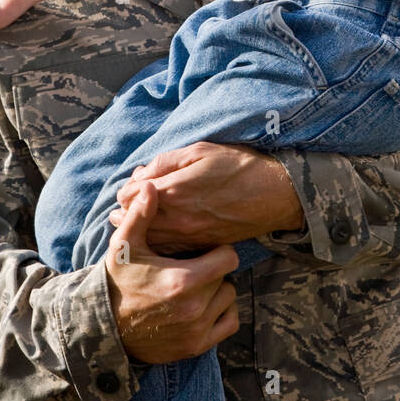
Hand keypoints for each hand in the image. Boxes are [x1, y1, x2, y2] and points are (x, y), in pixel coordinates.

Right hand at [105, 182, 239, 362]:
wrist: (104, 328)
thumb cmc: (117, 281)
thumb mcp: (124, 247)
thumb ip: (141, 216)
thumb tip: (151, 186)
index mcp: (182, 279)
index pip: (228, 258)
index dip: (218, 250)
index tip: (204, 250)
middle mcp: (195, 307)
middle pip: (228, 277)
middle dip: (214, 270)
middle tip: (194, 267)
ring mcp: (197, 329)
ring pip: (229, 299)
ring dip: (218, 291)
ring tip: (195, 286)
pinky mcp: (197, 346)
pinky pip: (229, 323)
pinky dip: (221, 314)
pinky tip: (202, 305)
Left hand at [108, 142, 304, 253]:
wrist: (273, 195)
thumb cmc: (237, 166)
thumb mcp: (200, 151)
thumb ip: (165, 162)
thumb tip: (140, 175)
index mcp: (173, 191)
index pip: (129, 197)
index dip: (127, 189)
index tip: (133, 186)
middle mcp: (176, 218)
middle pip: (133, 222)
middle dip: (126, 211)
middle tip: (128, 204)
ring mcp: (188, 236)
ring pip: (148, 239)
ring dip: (140, 228)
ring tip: (138, 220)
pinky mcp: (199, 246)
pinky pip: (168, 249)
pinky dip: (158, 241)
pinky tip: (160, 232)